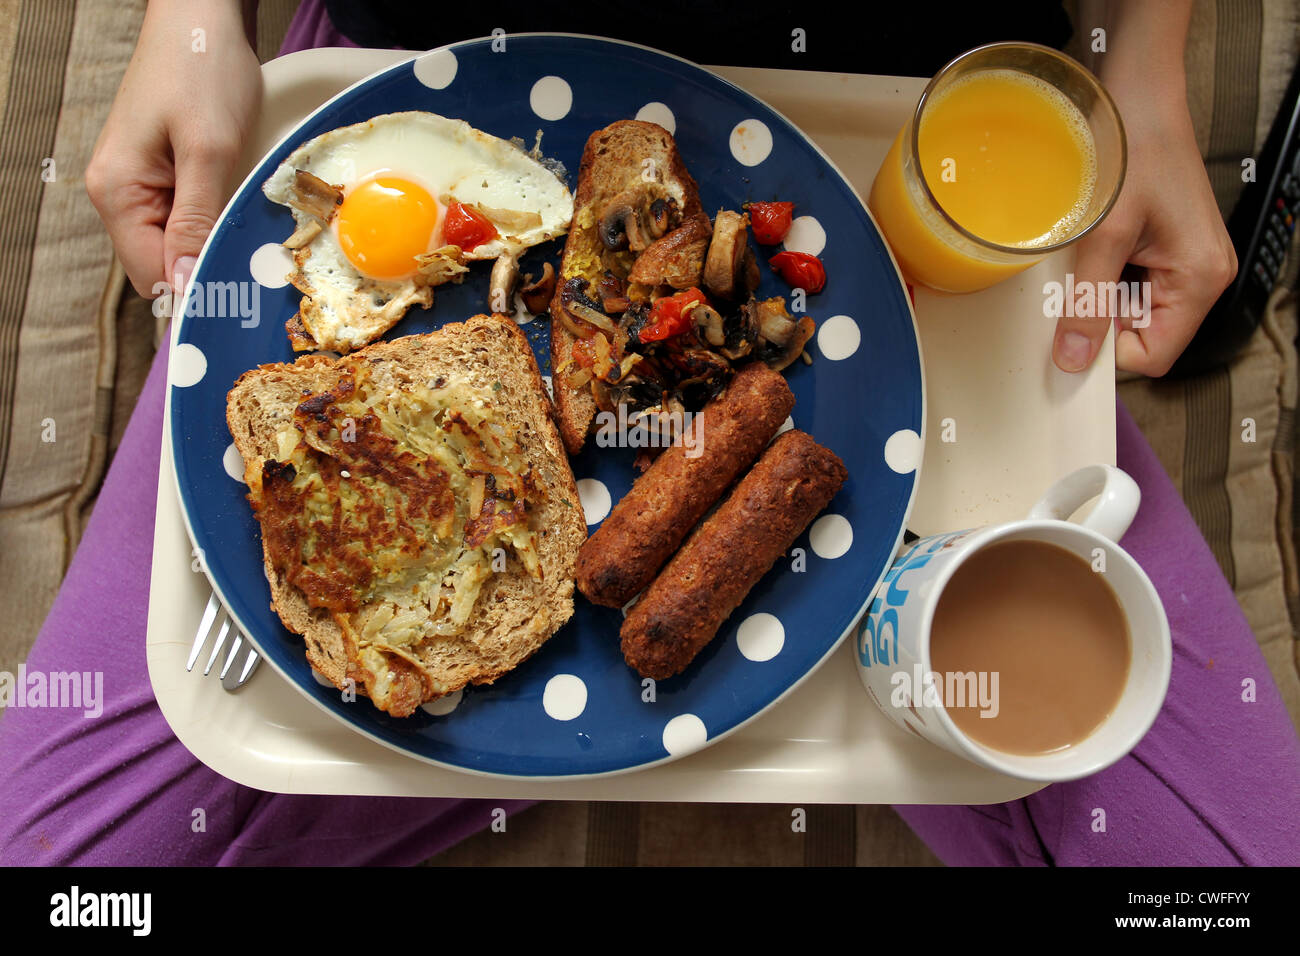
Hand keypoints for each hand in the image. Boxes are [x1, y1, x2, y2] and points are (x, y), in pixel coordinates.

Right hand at [85, 0, 259, 300]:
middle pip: (161, 264)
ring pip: (176, 243)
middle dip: (204, 262)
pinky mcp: (159, 174)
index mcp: (117, 192)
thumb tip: (184, 285)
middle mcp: (117, 194)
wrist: (201, 19)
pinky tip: (234, 201)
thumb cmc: (202, 72)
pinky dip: (212, 219)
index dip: (194, 288)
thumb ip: (196, 221)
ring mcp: (137, 184)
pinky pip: (184, 218)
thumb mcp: (209, 151)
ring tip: (245, 217)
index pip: (151, 276)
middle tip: (253, 251)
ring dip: (211, 240)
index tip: (240, 289)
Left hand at [1053, 92, 1236, 375]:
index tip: (1072, 329)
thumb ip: (1088, 301)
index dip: (1108, 351)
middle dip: (1102, 320)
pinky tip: (1092, 247)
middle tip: (1072, 284)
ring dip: (1099, 295)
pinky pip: (1131, 284)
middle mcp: (1202, 275)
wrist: (1139, 96)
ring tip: (1084, 256)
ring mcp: (1186, 261)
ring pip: (1133, 311)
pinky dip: (1104, 275)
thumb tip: (1074, 358)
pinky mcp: (1168, 247)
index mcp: (1200, 278)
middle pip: (1144, 336)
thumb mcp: (1103, 234)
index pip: (1154, 355)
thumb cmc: (1133, 150)